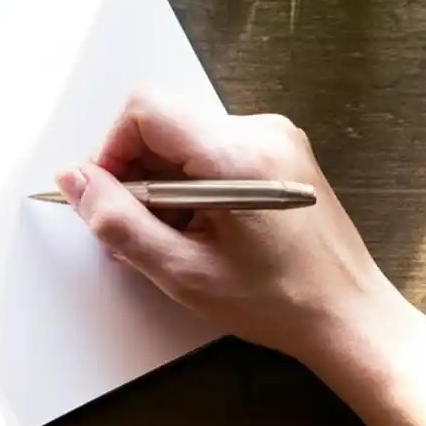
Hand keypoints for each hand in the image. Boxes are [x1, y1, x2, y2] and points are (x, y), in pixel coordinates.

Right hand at [56, 91, 425, 425]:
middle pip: (162, 123)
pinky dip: (189, 183)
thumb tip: (75, 181)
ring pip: (181, 138)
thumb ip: (117, 222)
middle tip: (140, 228)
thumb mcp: (182, 272)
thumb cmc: (281, 301)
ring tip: (177, 236)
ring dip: (162, 183)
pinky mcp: (278, 149)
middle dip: (135, 174)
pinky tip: (201, 227)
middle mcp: (259, 131)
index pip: (144, 109)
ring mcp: (273, 136)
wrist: (350, 317)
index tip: (107, 193)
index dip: (110, 149)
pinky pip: (209, 148)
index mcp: (237, 155)